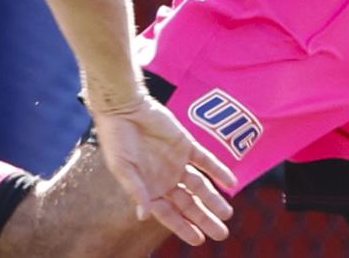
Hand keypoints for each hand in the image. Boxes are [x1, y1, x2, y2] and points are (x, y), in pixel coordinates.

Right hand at [89, 94, 238, 245]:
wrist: (124, 108)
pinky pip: (206, 160)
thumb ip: (137, 191)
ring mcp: (177, 162)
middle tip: (222, 234)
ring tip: (227, 214)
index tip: (199, 240)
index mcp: (149, 189)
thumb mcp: (123, 169)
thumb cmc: (117, 140)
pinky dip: (219, 170)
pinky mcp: (186, 144)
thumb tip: (143, 216)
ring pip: (200, 185)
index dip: (183, 228)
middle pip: (189, 204)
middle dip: (204, 219)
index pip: (169, 214)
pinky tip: (231, 183)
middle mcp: (165, 179)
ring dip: (214, 199)